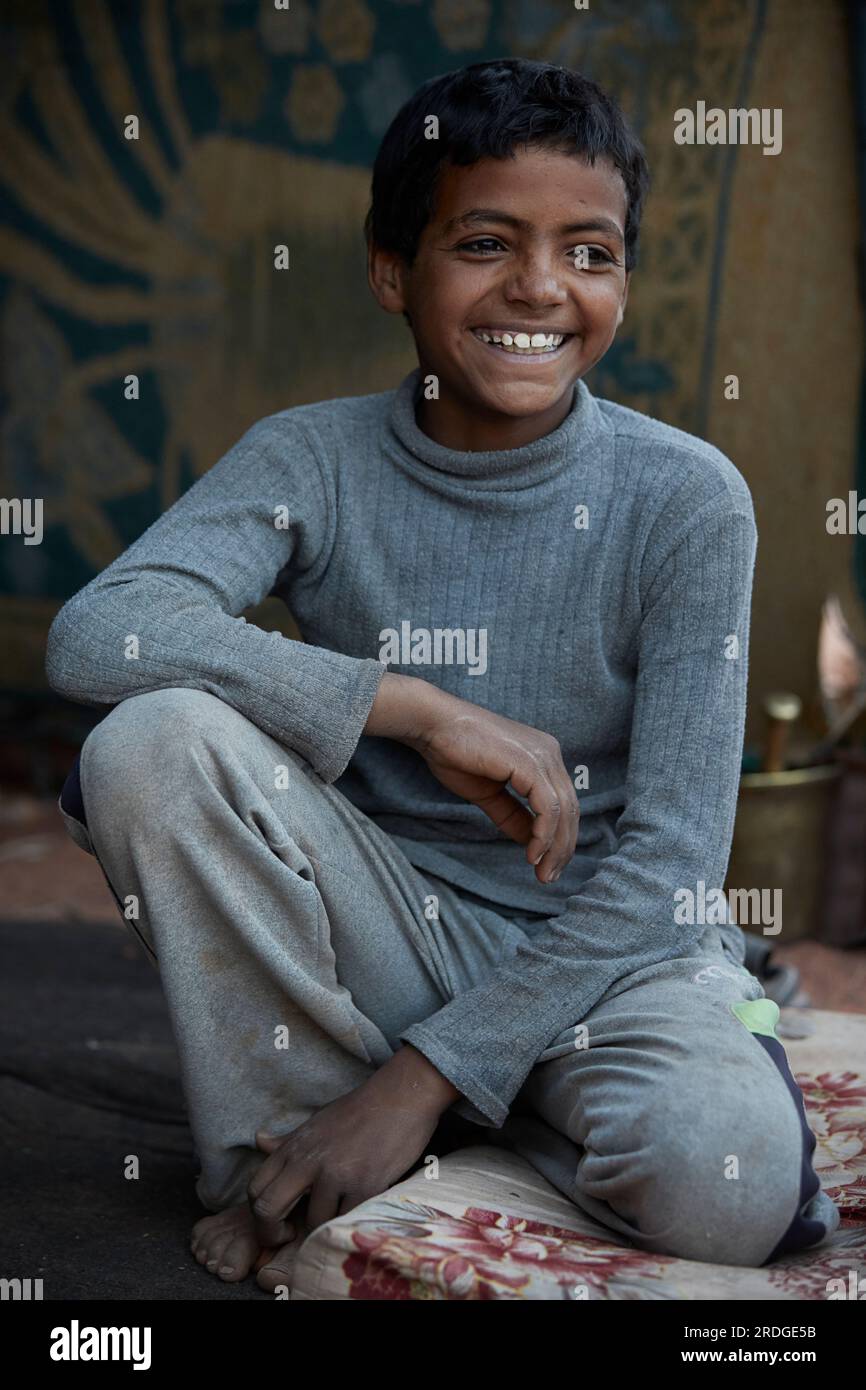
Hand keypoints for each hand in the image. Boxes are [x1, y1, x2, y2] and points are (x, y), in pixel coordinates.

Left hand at [247, 1046, 456, 1241]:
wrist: (400, 1097)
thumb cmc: (358, 1111)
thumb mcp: (316, 1122)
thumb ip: (287, 1141)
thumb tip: (259, 1140)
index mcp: (294, 1146)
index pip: (255, 1189)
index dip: (259, 1214)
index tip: (278, 1221)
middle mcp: (308, 1161)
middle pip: (267, 1210)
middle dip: (272, 1233)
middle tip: (290, 1237)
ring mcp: (336, 1174)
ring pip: (313, 1222)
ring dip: (324, 1224)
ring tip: (338, 1211)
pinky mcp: (364, 1185)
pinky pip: (347, 1219)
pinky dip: (351, 1218)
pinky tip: (358, 1205)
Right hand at [412, 690, 579, 884]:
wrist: (433, 726)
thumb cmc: (455, 753)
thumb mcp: (489, 794)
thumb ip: (512, 815)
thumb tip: (530, 842)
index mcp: (544, 757)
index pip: (564, 803)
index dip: (560, 839)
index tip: (547, 867)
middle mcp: (549, 754)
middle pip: (570, 809)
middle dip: (562, 848)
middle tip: (549, 877)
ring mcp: (542, 756)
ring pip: (563, 810)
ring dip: (554, 846)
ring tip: (542, 871)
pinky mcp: (528, 763)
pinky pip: (546, 806)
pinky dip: (543, 833)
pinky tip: (532, 852)